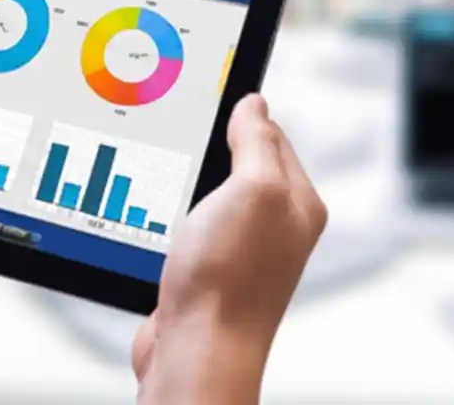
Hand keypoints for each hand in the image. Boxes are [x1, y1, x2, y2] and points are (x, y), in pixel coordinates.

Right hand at [132, 94, 326, 403]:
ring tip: (169, 183)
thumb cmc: (229, 278)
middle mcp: (275, 228)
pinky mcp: (208, 275)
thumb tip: (255, 103)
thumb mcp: (252, 189)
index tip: (207, 100)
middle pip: (240, 165)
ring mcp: (241, 253)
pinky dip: (170, 222)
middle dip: (210, 151)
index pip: (273, 136)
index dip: (239, 115)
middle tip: (183, 140)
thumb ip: (257, 141)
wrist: (196, 352)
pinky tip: (157, 222)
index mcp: (297, 203)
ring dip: (186, 189)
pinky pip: (189, 231)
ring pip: (210, 198)